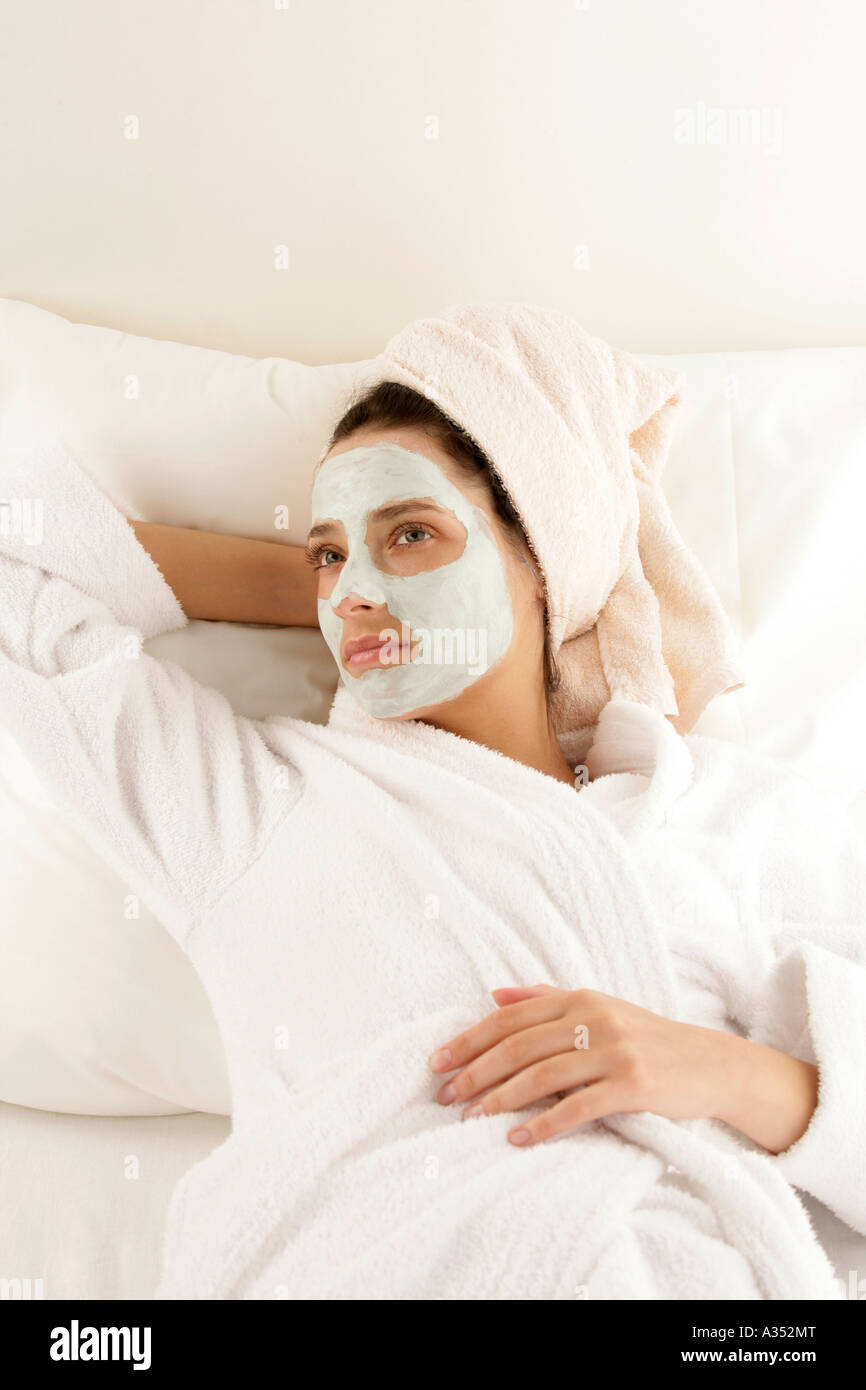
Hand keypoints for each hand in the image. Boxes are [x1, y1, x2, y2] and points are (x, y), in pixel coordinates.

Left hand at [429, 984, 814, 1150]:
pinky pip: (578, 1107)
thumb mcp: (598, 1009)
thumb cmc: (646, 1038)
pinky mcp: (634, 1085)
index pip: (510, 1017)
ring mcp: (615, 1051)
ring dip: (500, 1099)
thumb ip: (545, 999)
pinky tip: (518, 1138)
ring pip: (542, 1075)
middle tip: (445, 1097)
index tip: (437, 1061)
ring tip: (470, 1119)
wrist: (711, 1065)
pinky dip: (544, 1123)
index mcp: (579, 998)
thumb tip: (493, 994)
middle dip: (475, 1072)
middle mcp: (594, 1018)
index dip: (470, 1039)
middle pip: (519, 1046)